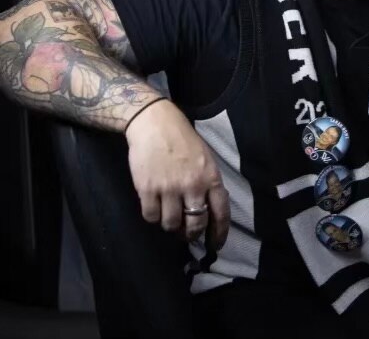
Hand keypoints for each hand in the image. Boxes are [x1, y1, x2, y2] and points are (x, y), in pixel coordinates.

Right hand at [125, 99, 229, 250]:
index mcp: (211, 177)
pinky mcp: (147, 189)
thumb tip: (207, 212)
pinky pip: (151, 217)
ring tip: (169, 217)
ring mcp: (169, 188)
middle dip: (192, 235)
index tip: (216, 245)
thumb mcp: (205, 159)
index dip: (219, 233)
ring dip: (170, 226)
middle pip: (195, 224)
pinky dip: (153, 217)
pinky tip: (155, 207)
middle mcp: (192, 185)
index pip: (220, 213)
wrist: (155, 124)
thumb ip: (208, 184)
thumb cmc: (183, 140)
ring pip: (171, 225)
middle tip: (187, 235)